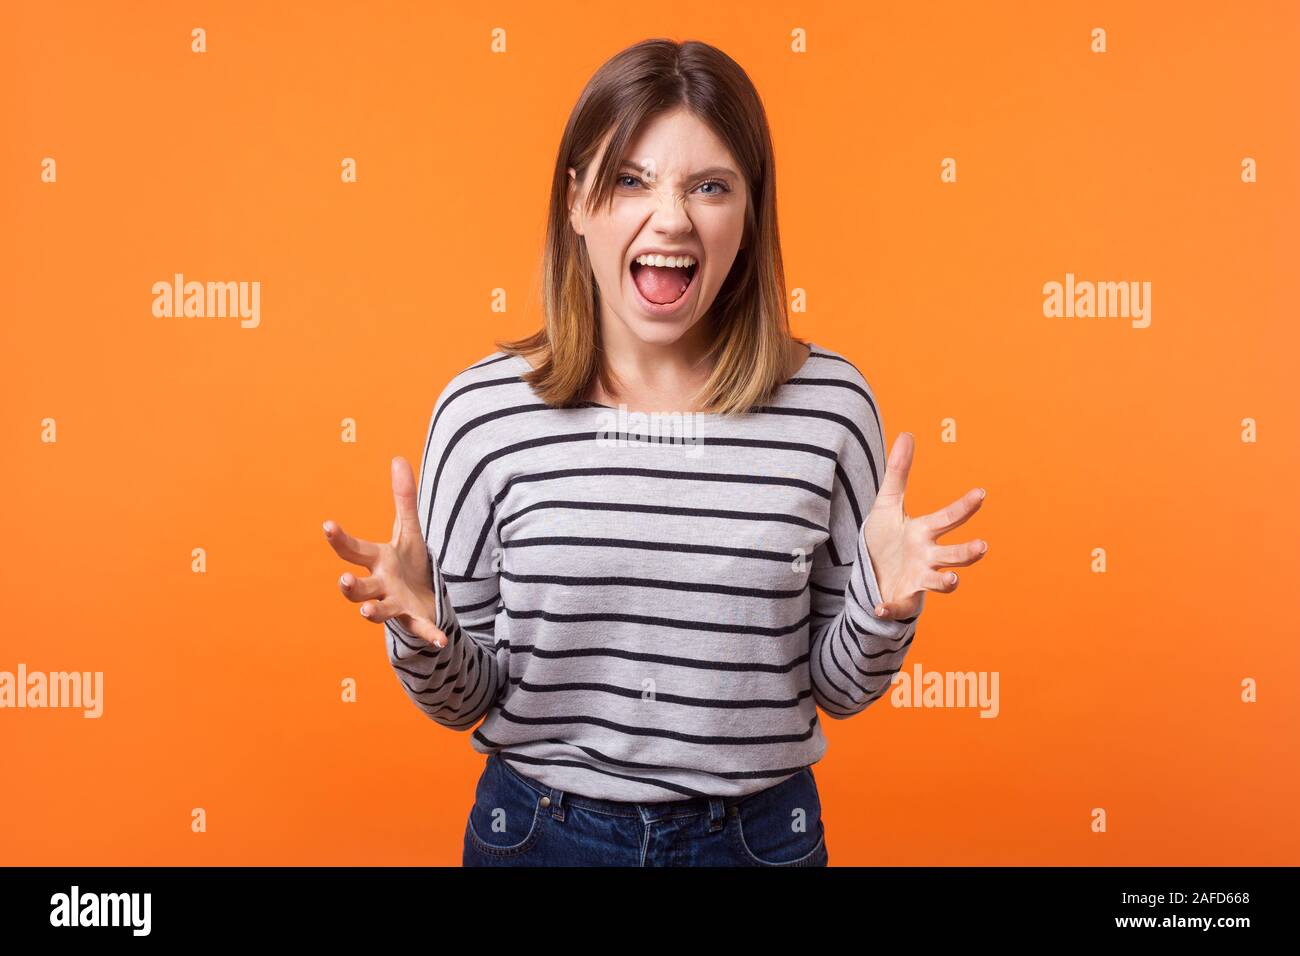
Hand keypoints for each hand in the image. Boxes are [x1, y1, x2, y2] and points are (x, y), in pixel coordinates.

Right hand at [323, 456, 447, 648]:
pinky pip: (421, 630)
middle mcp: (379, 586)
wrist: (423, 599)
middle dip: (350, 586)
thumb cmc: (409, 564)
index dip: (340, 538)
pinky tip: (441, 641)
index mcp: (376, 562)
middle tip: (342, 581)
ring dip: (373, 612)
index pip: (353, 550)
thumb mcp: (409, 530)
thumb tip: (398, 458)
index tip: (328, 524)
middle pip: (358, 587)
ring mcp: (395, 605)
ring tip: (368, 611)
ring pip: (379, 612)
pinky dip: (430, 635)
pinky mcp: (416, 620)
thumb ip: (404, 498)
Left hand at [863, 432, 987, 620]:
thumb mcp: (886, 504)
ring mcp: (916, 580)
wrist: (872, 574)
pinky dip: (889, 609)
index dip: (963, 507)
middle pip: (953, 555)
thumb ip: (898, 472)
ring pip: (938, 583)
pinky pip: (898, 606)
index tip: (980, 493)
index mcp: (925, 532)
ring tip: (953, 581)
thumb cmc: (886, 538)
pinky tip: (878, 607)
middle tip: (982, 547)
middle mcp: (927, 557)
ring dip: (946, 583)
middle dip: (967, 552)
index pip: (947, 518)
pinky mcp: (900, 600)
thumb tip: (908, 433)